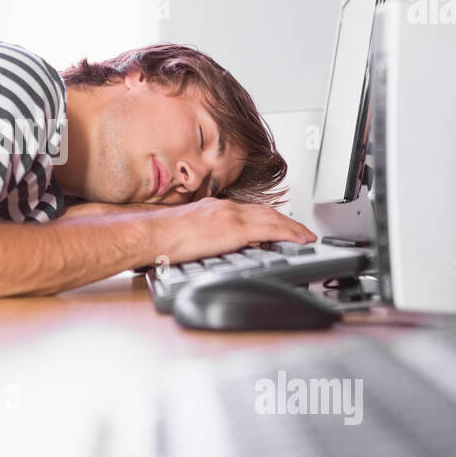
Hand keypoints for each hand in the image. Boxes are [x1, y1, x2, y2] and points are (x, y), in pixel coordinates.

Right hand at [146, 196, 316, 264]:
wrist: (149, 233)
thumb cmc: (157, 237)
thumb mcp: (183, 233)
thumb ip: (200, 237)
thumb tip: (207, 248)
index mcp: (212, 209)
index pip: (247, 211)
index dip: (266, 218)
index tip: (278, 225)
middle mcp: (224, 208)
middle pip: (264, 212)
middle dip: (285, 221)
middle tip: (301, 231)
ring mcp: (230, 216)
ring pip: (272, 218)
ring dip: (292, 226)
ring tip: (306, 236)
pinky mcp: (233, 229)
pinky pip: (271, 229)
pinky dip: (290, 232)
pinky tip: (301, 239)